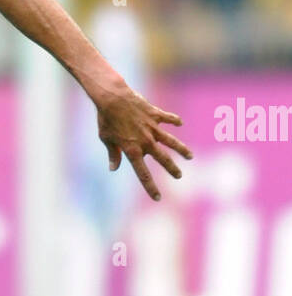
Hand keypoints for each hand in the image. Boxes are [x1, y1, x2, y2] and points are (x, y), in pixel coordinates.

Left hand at [95, 83, 191, 200]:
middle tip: (179, 176)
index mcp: (132, 151)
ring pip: (171, 141)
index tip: (158, 198)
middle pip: (163, 159)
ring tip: (190, 156)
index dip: (151, 187)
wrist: (113, 98)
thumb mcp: (106, 139)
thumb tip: (113, 168)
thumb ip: (113, 154)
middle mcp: (146, 141)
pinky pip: (167, 118)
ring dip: (181, 149)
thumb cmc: (106, 119)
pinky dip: (174, 120)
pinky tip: (180, 123)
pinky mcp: (155, 114)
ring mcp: (152, 128)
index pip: (143, 174)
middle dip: (172, 169)